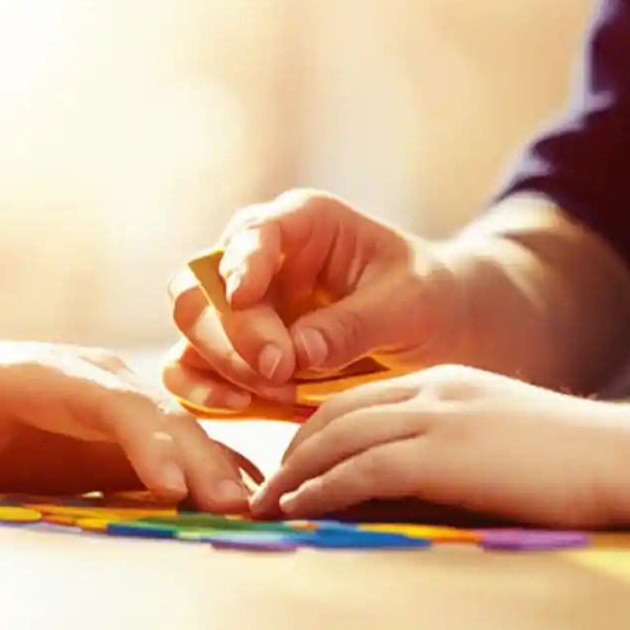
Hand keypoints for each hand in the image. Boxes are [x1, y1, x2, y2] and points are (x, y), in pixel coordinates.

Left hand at [0, 342, 258, 513]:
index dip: (146, 439)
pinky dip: (214, 475)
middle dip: (200, 463)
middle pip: (162, 418)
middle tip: (234, 512)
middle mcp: (99, 382)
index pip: (112, 402)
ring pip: (183, 434)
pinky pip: (180, 453)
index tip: (170, 485)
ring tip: (257, 516)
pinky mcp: (125, 437)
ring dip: (219, 471)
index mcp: (52, 373)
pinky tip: (249, 507)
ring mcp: (119, 407)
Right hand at [164, 188, 459, 412]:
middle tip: (279, 372)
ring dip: (218, 365)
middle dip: (231, 334)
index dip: (241, 266)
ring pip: (190, 327)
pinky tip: (236, 406)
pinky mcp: (234, 350)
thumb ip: (353, 325)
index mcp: (302, 223)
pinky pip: (191, 368)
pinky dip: (202, 390)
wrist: (438, 328)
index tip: (245, 301)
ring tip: (269, 394)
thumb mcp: (408, 304)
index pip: (253, 234)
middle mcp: (258, 258)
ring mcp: (240, 306)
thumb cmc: (427, 298)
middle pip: (201, 285)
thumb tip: (296, 355)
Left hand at [250, 365, 629, 527]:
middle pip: (335, 414)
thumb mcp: (497, 438)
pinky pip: (362, 469)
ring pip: (339, 438)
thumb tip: (399, 483)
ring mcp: (437, 416)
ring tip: (267, 506)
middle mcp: (432, 390)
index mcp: (443, 382)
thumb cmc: (572, 460)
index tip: (291, 464)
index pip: (357, 400)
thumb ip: (446, 447)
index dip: (315, 433)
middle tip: (264, 488)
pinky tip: (301, 509)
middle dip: (292, 453)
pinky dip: (323, 489)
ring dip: (294, 475)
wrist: (626, 457)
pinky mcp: (444, 453)